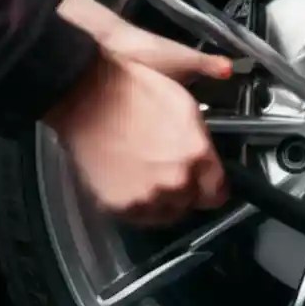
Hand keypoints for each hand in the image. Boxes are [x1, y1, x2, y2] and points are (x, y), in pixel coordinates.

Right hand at [44, 0, 232, 225]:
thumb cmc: (133, 89)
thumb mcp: (185, 99)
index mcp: (198, 155)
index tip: (205, 182)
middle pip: (191, 203)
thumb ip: (204, 131)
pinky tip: (129, 180)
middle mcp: (176, 182)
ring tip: (147, 175)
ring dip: (161, 199)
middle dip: (185, 189)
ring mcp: (147, 197)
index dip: (212, 186)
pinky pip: (138, 216)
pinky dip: (136, 203)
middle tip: (169, 170)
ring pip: (165, 214)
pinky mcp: (119, 205)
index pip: (219, 193)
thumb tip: (218, 120)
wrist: (85, 94)